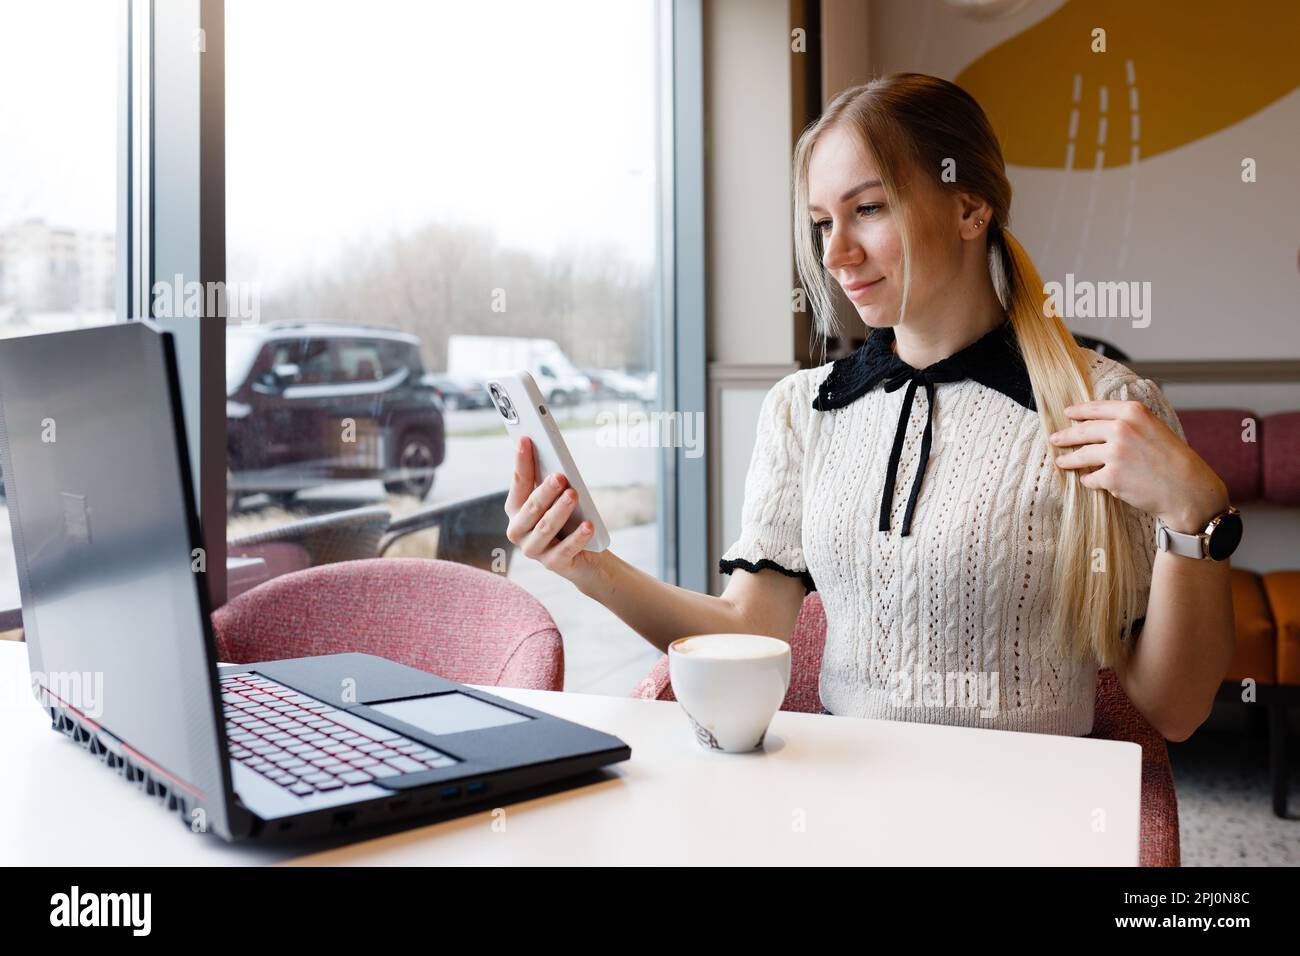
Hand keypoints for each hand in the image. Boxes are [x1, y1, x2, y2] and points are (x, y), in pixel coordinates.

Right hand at [504, 436, 599, 582]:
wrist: (584, 557)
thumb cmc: (568, 520)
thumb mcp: (557, 498)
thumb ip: (550, 480)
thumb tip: (552, 452)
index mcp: (515, 509)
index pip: (518, 483)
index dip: (522, 461)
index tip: (527, 440)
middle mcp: (518, 530)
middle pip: (531, 508)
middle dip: (545, 491)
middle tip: (560, 476)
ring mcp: (533, 550)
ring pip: (546, 528)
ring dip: (560, 510)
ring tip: (573, 494)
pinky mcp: (553, 564)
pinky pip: (565, 550)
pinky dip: (578, 537)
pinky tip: (589, 525)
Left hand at [1050, 398, 1228, 532]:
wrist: (1188, 490)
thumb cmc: (1173, 460)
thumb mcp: (1154, 428)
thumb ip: (1129, 422)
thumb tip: (1100, 423)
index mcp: (1133, 412)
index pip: (1096, 408)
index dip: (1079, 411)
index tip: (1067, 413)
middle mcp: (1122, 429)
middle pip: (1082, 431)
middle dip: (1065, 436)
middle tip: (1054, 439)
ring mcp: (1115, 453)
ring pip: (1081, 455)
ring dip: (1068, 460)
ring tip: (1061, 462)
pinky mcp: (1111, 477)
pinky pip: (1089, 478)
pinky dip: (1088, 480)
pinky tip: (1088, 480)